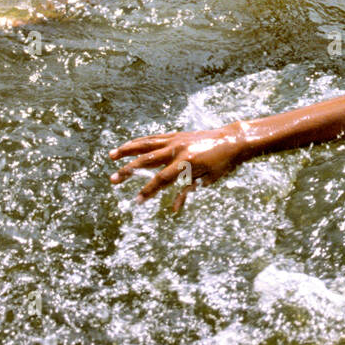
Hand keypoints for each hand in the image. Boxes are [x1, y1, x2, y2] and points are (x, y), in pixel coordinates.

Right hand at [110, 126, 246, 212]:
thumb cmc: (222, 164)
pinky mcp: (177, 135)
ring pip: (146, 145)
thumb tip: (174, 209)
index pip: (161, 180)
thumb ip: (188, 192)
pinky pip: (154, 138)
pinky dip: (140, 142)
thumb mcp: (208, 180)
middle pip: (147, 161)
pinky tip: (129, 145)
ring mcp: (176, 140)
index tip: (137, 201)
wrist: (232, 140)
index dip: (148, 191)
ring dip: (128, 150)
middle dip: (128, 171)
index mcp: (186, 162)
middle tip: (113, 180)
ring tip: (112, 155)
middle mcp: (178, 149)